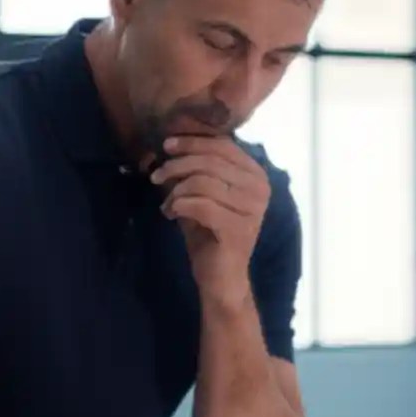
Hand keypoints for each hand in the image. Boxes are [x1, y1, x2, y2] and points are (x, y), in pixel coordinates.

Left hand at [150, 136, 271, 304]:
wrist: (220, 276)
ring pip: (203, 182)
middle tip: (156, 176)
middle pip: (211, 162)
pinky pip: (201, 205)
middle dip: (177, 165)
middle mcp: (260, 189)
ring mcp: (252, 210)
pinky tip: (172, 214)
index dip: (193, 142)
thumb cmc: (209, 231)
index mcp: (256, 176)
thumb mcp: (202, 193)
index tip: (167, 145)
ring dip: (176, 190)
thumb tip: (171, 141)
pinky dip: (179, 206)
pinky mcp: (238, 229)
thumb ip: (195, 168)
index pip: (224, 146)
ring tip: (167, 203)